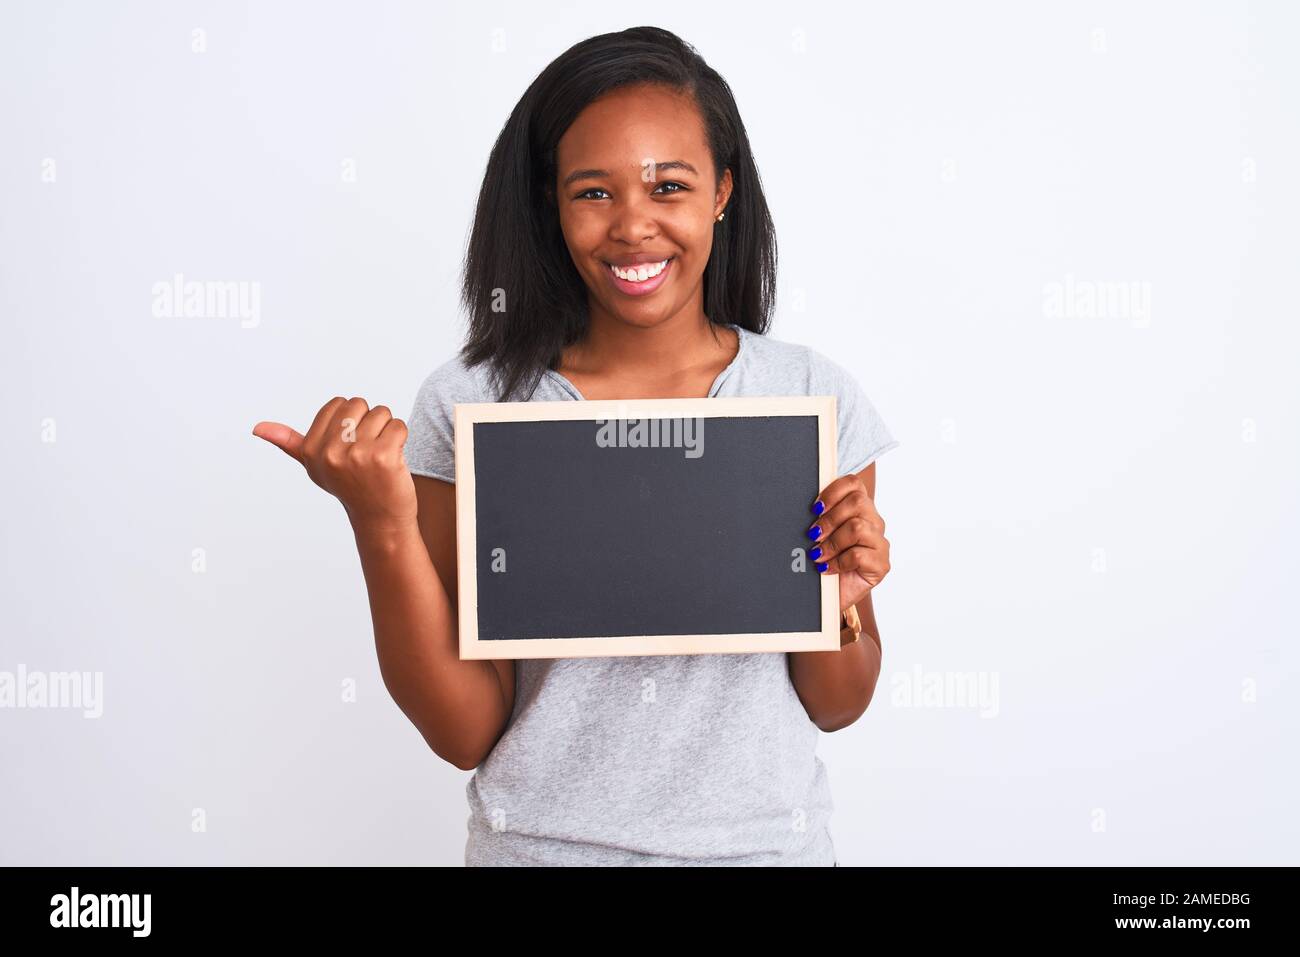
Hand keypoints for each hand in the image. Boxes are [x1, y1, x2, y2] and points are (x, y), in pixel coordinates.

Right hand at [252, 396, 417, 532]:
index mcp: (311, 449)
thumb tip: (257, 427)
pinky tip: (395, 458)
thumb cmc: (350, 487)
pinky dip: (401, 438)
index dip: (350, 420)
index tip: (350, 445)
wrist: (379, 518)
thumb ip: (289, 443)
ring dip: (387, 430)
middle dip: (369, 422)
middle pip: (359, 404)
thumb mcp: (314, 466)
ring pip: (381, 412)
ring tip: (381, 455)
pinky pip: (398, 425)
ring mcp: (356, 454)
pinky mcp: (383, 456)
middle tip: (368, 450)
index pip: (338, 404)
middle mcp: (330, 452)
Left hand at [805, 472, 890, 612]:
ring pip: (858, 527)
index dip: (832, 492)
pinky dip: (838, 561)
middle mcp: (874, 522)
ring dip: (832, 542)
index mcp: (860, 508)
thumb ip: (817, 517)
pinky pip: (859, 554)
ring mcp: (880, 543)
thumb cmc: (822, 561)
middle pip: (858, 502)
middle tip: (812, 535)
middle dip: (829, 519)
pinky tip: (826, 569)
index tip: (814, 509)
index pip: (854, 484)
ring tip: (817, 555)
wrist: (828, 598)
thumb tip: (795, 503)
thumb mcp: (818, 535)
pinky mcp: (881, 565)